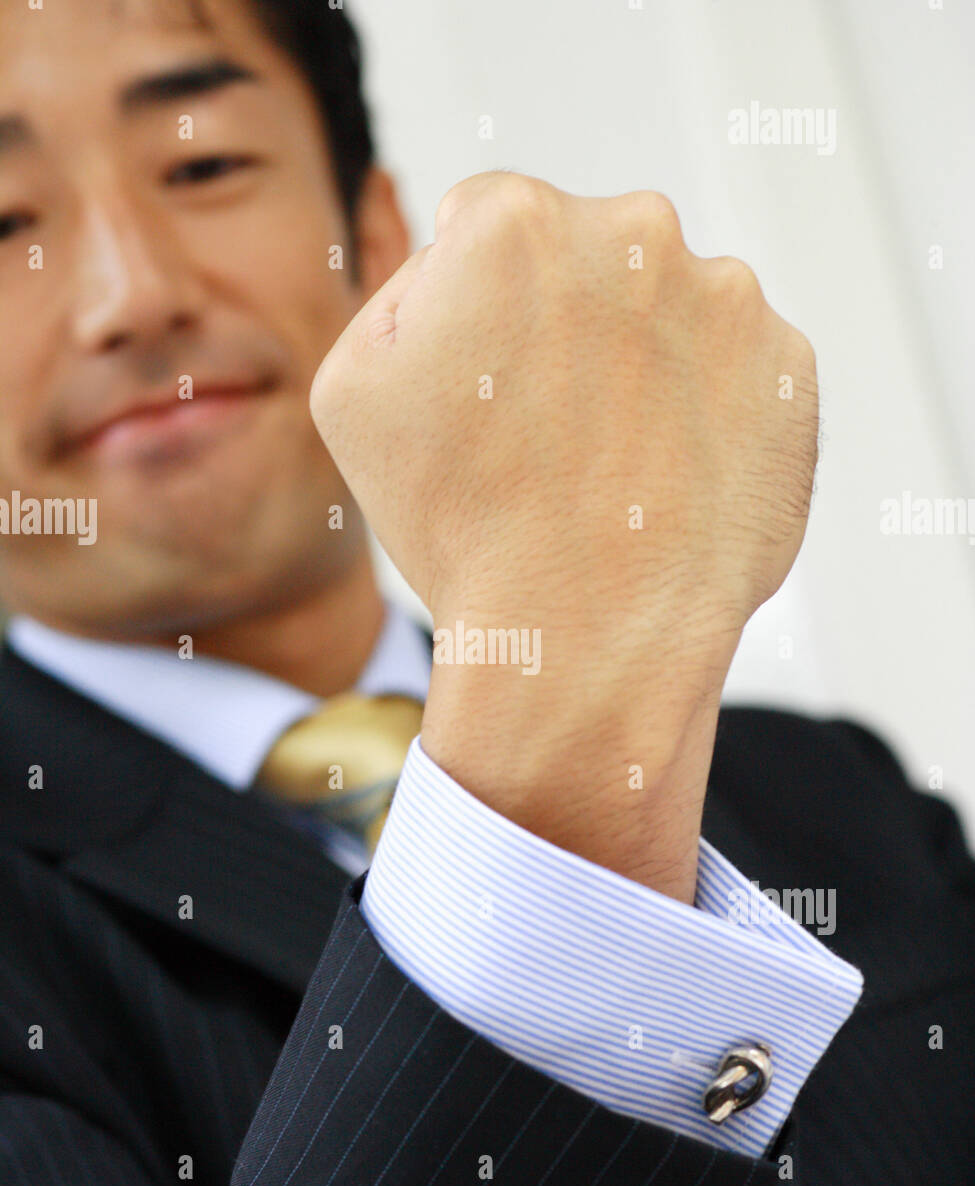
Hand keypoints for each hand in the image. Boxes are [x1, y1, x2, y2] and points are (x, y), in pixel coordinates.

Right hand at [310, 173, 818, 900]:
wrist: (587, 639)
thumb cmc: (463, 527)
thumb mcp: (353, 392)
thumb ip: (402, 292)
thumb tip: (458, 266)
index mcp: (514, 224)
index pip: (491, 224)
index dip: (480, 307)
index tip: (488, 379)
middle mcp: (632, 232)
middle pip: (590, 255)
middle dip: (569, 320)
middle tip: (552, 428)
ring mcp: (726, 298)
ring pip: (672, 308)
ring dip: (646, 360)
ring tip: (614, 465)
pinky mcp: (789, 367)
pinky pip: (739, 370)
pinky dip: (711, 410)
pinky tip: (671, 478)